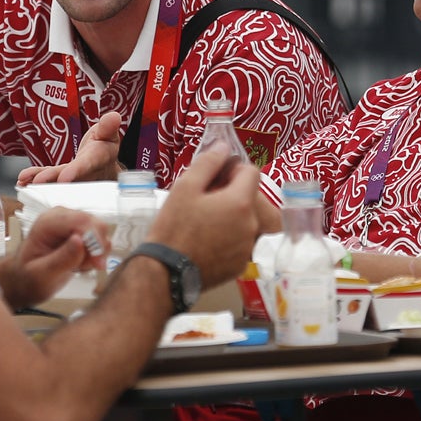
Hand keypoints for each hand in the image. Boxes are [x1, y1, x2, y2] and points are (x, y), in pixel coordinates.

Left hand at [0, 207, 109, 308]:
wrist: (24, 281)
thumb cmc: (28, 279)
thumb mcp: (42, 275)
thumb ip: (61, 259)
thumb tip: (80, 240)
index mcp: (48, 222)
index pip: (82, 220)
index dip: (95, 239)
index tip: (97, 263)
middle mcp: (61, 217)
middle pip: (95, 224)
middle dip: (97, 248)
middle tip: (90, 268)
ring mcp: (71, 222)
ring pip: (100, 232)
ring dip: (96, 253)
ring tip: (78, 267)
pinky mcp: (79, 230)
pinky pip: (98, 239)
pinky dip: (95, 254)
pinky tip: (80, 264)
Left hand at [17, 112, 123, 184]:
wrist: (103, 163)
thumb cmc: (105, 145)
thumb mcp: (108, 133)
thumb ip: (108, 126)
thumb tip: (114, 116)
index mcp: (99, 159)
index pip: (88, 165)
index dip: (77, 171)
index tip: (65, 177)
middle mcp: (86, 173)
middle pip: (69, 178)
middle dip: (53, 179)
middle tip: (38, 181)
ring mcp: (73, 178)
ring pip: (57, 180)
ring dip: (41, 180)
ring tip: (25, 181)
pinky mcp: (61, 177)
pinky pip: (49, 178)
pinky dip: (35, 178)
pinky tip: (22, 179)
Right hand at [146, 148, 265, 288]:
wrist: (165, 273)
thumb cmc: (173, 227)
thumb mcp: (185, 187)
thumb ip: (208, 163)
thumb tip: (224, 147)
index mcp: (241, 203)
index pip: (252, 172)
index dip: (235, 169)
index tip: (218, 176)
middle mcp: (252, 225)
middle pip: (254, 198)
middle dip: (238, 193)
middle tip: (212, 198)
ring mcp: (248, 247)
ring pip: (251, 221)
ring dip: (236, 216)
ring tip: (211, 219)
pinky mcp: (241, 265)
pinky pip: (244, 242)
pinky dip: (233, 237)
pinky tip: (210, 239)